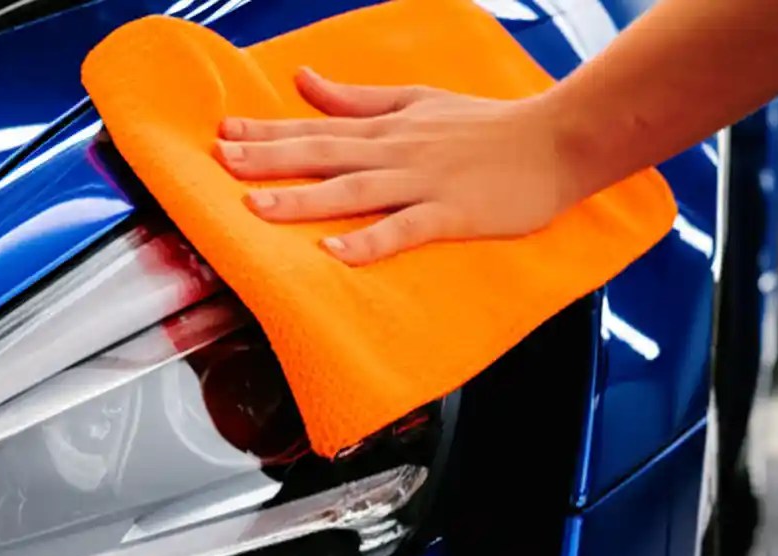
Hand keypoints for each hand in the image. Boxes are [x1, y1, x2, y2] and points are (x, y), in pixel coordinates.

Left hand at [216, 68, 580, 265]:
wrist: (556, 140)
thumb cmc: (487, 125)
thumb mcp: (417, 100)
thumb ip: (357, 98)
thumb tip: (304, 81)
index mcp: (387, 128)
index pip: (316, 127)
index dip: (268, 132)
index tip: (223, 135)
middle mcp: (396, 151)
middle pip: (322, 155)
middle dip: (268, 160)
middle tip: (222, 165)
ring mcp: (422, 182)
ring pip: (352, 190)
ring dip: (303, 200)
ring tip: (257, 210)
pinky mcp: (451, 212)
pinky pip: (404, 228)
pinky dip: (369, 240)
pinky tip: (336, 252)